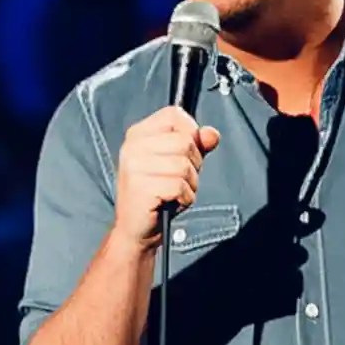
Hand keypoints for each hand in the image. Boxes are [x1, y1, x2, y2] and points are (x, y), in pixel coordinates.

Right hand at [111, 106, 219, 249]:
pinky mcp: (141, 187)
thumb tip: (212, 134)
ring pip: (184, 165)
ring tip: (174, 193)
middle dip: (193, 164)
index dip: (190, 132)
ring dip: (190, 184)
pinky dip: (185, 198)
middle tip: (178, 180)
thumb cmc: (157, 195)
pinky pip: (180, 185)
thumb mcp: (178, 164)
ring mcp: (134, 166)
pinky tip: (171, 202)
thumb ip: (196, 145)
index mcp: (138, 134)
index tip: (186, 153)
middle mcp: (133, 146)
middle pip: (184, 141)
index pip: (174, 114)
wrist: (136, 230)